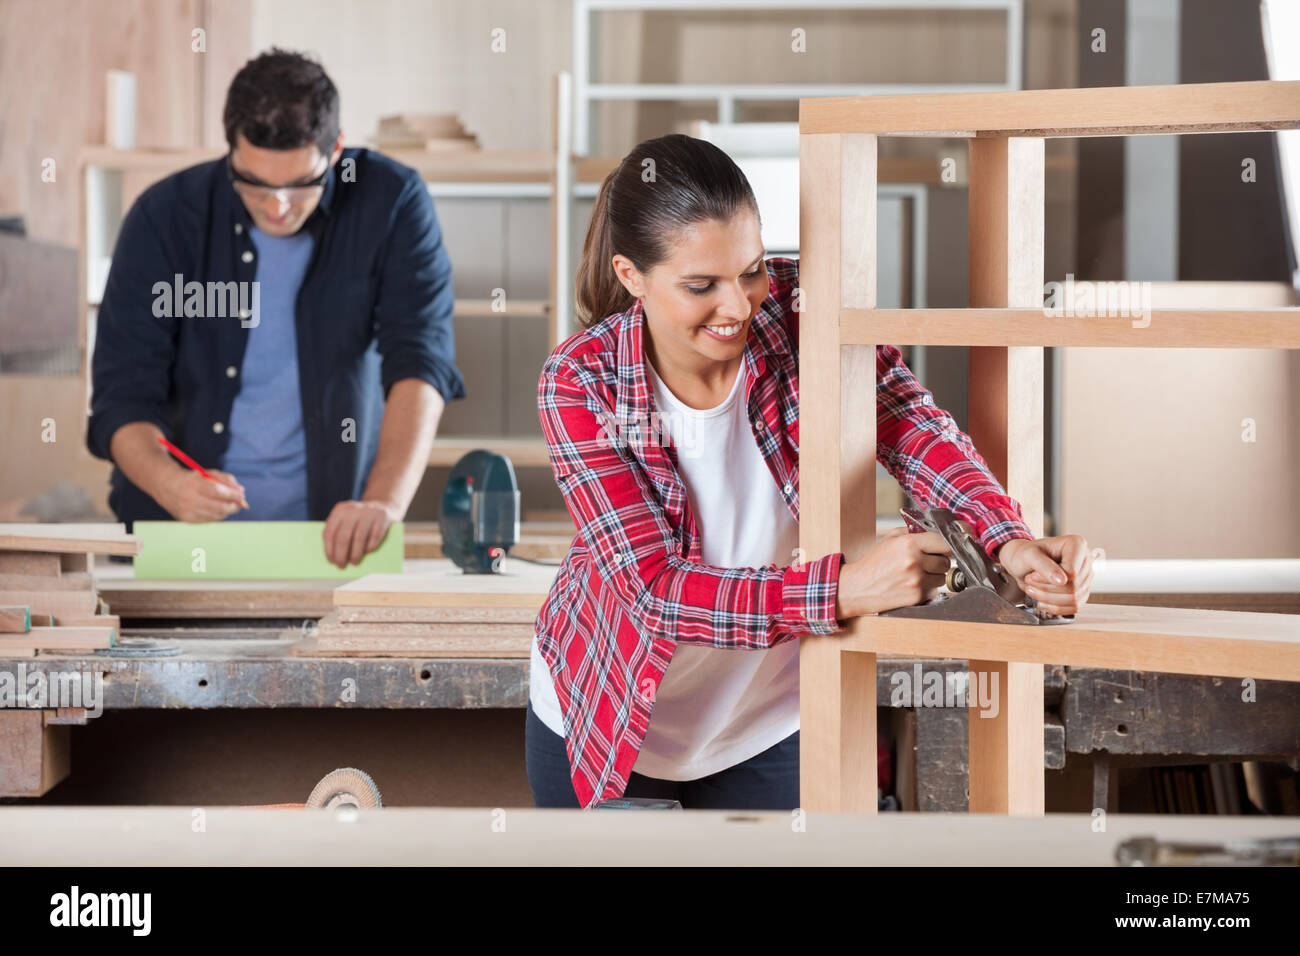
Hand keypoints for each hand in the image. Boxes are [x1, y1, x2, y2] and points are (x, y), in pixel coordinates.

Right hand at [156, 467, 247, 521]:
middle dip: (233, 506)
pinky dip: (217, 515)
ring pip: (216, 515)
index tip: (242, 496)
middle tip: (240, 503)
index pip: (217, 491)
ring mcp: (187, 511)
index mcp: (194, 484)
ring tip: (229, 505)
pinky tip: (217, 509)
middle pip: (219, 507)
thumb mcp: (208, 473)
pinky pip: (208, 520)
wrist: (166, 486)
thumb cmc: (192, 478)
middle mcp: (189, 499)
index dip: (232, 495)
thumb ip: (226, 479)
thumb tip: (241, 491)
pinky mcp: (187, 519)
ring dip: (226, 511)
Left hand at [323, 499, 400, 567]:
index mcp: (340, 510)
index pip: (330, 532)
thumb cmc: (360, 519)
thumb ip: (339, 532)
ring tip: (354, 563)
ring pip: (359, 538)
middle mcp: (353, 509)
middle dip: (341, 554)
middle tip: (341, 566)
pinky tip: (367, 553)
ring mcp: (368, 512)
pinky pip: (374, 536)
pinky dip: (370, 547)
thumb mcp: (347, 519)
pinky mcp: (382, 516)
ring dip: (356, 554)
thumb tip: (334, 556)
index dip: (329, 549)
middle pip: (343, 536)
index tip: (331, 561)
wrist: (384, 504)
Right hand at [835, 525, 952, 618]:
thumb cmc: (874, 562)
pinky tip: (911, 585)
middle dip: (938, 561)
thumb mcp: (890, 538)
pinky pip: (934, 590)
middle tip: (923, 562)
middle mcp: (914, 562)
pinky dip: (927, 588)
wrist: (858, 587)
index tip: (952, 545)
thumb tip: (937, 529)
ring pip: (942, 577)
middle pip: (945, 561)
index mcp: (908, 543)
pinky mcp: (916, 596)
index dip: (949, 544)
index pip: (943, 542)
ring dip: (933, 576)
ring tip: (915, 574)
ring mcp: (916, 581)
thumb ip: (913, 531)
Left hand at [995, 535, 1094, 614]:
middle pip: (1074, 587)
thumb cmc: (1025, 554)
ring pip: (1074, 599)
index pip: (1072, 572)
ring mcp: (1085, 577)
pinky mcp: (1081, 591)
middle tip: (1030, 583)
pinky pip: (1074, 607)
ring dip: (1049, 600)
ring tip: (1033, 590)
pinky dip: (1055, 607)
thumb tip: (1062, 580)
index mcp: (1077, 545)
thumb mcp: (1029, 555)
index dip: (1049, 579)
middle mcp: (1085, 560)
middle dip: (1047, 590)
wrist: (1022, 563)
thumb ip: (1045, 566)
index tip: (1032, 576)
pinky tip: (1042, 601)